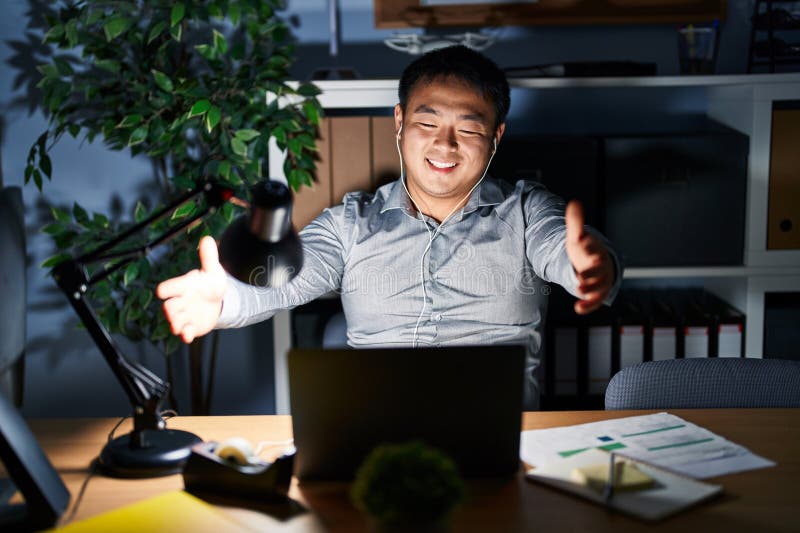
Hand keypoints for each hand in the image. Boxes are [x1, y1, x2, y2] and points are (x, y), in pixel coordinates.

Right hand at [156, 236, 226, 342]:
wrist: (218, 301)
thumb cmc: (210, 283)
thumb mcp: (213, 271)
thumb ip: (209, 257)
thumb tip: (208, 238)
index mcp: (182, 287)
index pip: (168, 288)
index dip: (165, 289)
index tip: (161, 291)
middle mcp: (179, 301)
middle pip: (168, 308)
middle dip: (171, 310)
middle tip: (178, 310)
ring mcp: (184, 316)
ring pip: (174, 322)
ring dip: (177, 323)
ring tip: (182, 325)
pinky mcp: (191, 327)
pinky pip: (184, 334)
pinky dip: (185, 335)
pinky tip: (189, 335)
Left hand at [565, 200, 614, 314]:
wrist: (598, 266)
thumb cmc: (587, 251)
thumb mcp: (578, 237)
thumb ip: (575, 223)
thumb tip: (574, 203)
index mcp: (595, 251)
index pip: (593, 247)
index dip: (589, 245)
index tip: (582, 241)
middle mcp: (600, 267)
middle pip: (597, 270)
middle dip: (590, 272)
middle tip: (581, 275)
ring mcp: (600, 281)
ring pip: (597, 286)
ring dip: (589, 289)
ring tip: (578, 290)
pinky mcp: (597, 293)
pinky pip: (594, 301)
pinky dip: (587, 305)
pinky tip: (577, 308)